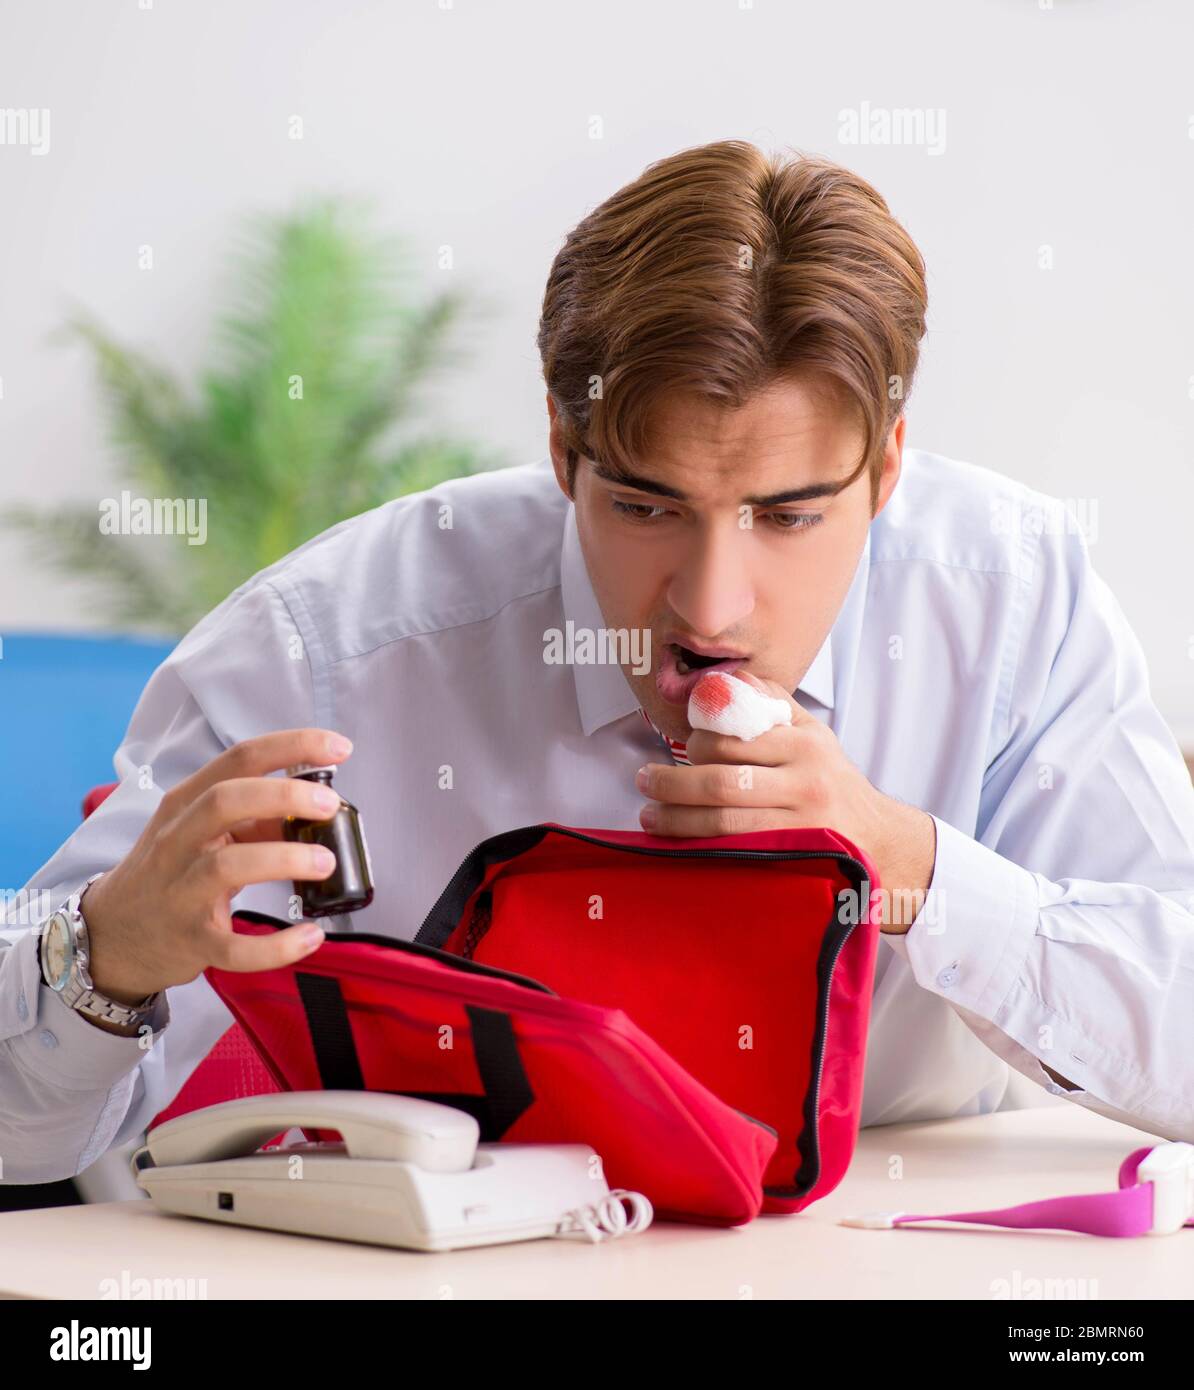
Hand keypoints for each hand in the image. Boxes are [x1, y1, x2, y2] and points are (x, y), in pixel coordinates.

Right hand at [80, 728, 354, 1003]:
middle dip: (284, 796)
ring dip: (284, 860)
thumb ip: (254, 818)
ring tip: (325, 863)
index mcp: (186, 803)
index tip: (339, 748)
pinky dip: (276, 946)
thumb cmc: (170, 871)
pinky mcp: (191, 942)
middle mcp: (177, 841)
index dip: (293, 746)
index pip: (239, 758)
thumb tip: (316, 810)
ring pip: (227, 866)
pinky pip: (234, 947)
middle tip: (330, 805)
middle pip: (225, 801)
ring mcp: (180, 892)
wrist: (112, 934)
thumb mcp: (201, 832)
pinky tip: (311, 936)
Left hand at [635, 672, 936, 932]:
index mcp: (804, 743)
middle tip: (645, 780)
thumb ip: (770, 704)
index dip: (696, 742)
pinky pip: (737, 852)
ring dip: (677, 819)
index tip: (678, 745)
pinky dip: (701, 847)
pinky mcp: (794, 859)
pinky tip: (676, 843)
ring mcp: (800, 825)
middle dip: (675, 783)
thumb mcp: (812, 733)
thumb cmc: (833, 781)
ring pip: (726, 821)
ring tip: (649, 815)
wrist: (878, 838)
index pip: (735, 738)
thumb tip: (724, 681)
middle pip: (724, 781)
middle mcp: (805, 782)